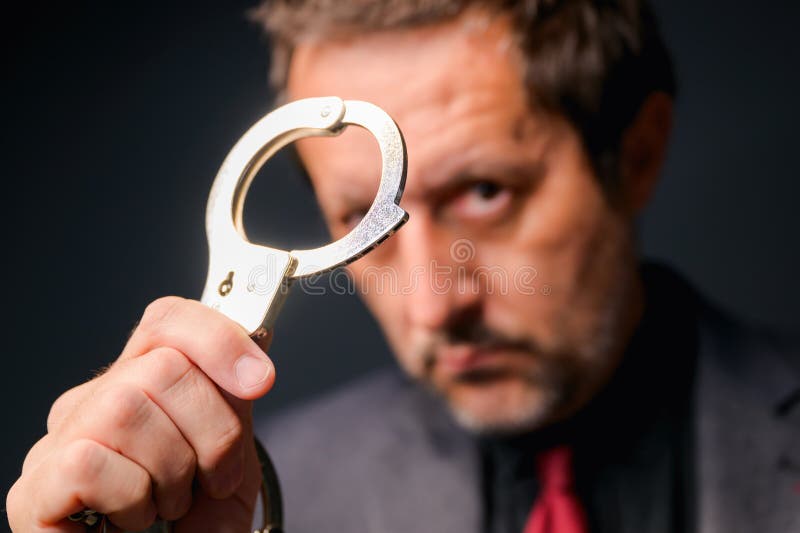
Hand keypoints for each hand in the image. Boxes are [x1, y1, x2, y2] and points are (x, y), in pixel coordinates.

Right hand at [6, 296, 275, 531]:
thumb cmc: (197, 518)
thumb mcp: (230, 454)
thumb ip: (234, 402)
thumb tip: (253, 356)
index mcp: (142, 383)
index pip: (168, 321)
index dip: (219, 340)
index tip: (261, 381)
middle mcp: (95, 401)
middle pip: (163, 365)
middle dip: (215, 429)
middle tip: (216, 478)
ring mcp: (59, 443)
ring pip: (127, 407)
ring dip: (174, 469)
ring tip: (172, 504)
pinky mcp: (33, 491)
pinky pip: (89, 462)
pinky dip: (131, 497)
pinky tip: (134, 519)